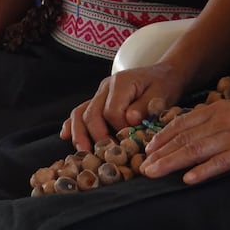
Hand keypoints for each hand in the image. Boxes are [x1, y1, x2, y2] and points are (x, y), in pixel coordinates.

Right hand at [62, 62, 187, 150]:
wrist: (163, 74)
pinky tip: (65, 136)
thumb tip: (130, 120)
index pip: (111, 111)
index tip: (130, 141)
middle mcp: (105, 87)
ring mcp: (99, 94)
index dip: (118, 129)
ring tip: (82, 152)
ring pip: (80, 112)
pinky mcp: (97, 101)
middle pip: (91, 113)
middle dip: (96, 136)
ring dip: (79, 133)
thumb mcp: (161, 93)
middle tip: (104, 155)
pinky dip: (71, 124)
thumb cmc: (163, 84)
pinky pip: (80, 111)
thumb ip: (145, 106)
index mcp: (120, 83)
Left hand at [140, 98, 229, 183]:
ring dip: (172, 162)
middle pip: (182, 138)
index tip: (148, 148)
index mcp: (213, 110)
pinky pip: (220, 162)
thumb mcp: (229, 108)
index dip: (162, 137)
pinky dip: (203, 170)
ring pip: (195, 150)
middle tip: (143, 166)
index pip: (180, 124)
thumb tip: (187, 129)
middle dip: (160, 153)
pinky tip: (188, 179)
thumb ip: (209, 117)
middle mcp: (217, 121)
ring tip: (155, 172)